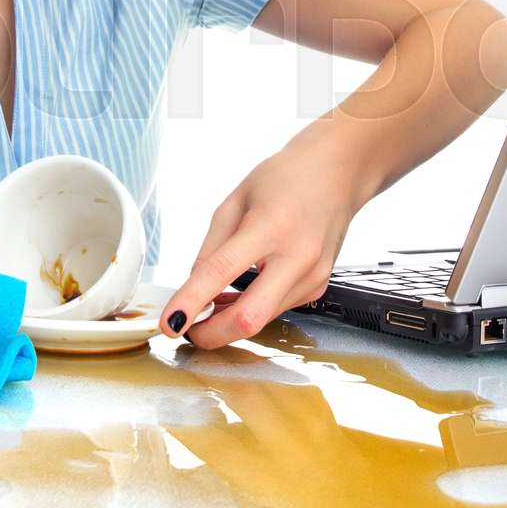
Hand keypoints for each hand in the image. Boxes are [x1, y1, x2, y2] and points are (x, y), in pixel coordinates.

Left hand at [159, 139, 360, 347]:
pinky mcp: (318, 287)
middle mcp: (297, 256)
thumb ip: (211, 248)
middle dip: (211, 334)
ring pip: (262, 319)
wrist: (337, 173)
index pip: (221, 272)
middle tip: (188, 330)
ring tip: (212, 305)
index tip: (169, 323)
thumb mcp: (235, 201)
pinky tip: (240, 296)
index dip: (190, 302)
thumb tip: (193, 289)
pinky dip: (251, 309)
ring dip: (229, 322)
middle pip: (249, 317)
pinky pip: (276, 310)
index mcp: (269, 226)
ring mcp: (313, 276)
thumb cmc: (284, 179)